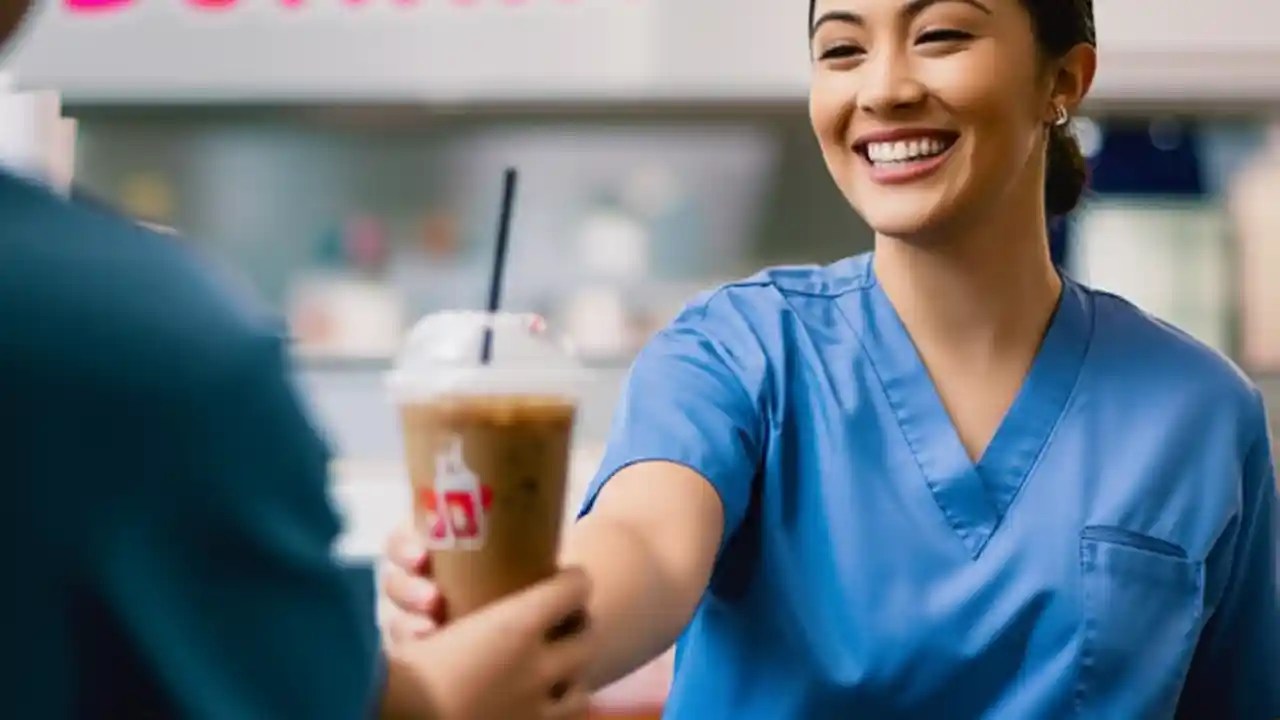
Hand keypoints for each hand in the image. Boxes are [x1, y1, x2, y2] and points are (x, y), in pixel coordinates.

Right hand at [380, 526, 593, 719]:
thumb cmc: (405, 674)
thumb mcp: (420, 625)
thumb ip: (435, 599)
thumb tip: (439, 578)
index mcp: (515, 628)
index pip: (574, 590)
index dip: (574, 580)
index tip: (570, 577)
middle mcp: (536, 668)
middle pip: (587, 638)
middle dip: (582, 626)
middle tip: (571, 620)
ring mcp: (536, 710)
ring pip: (581, 688)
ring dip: (574, 675)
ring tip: (559, 670)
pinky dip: (560, 712)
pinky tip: (545, 707)